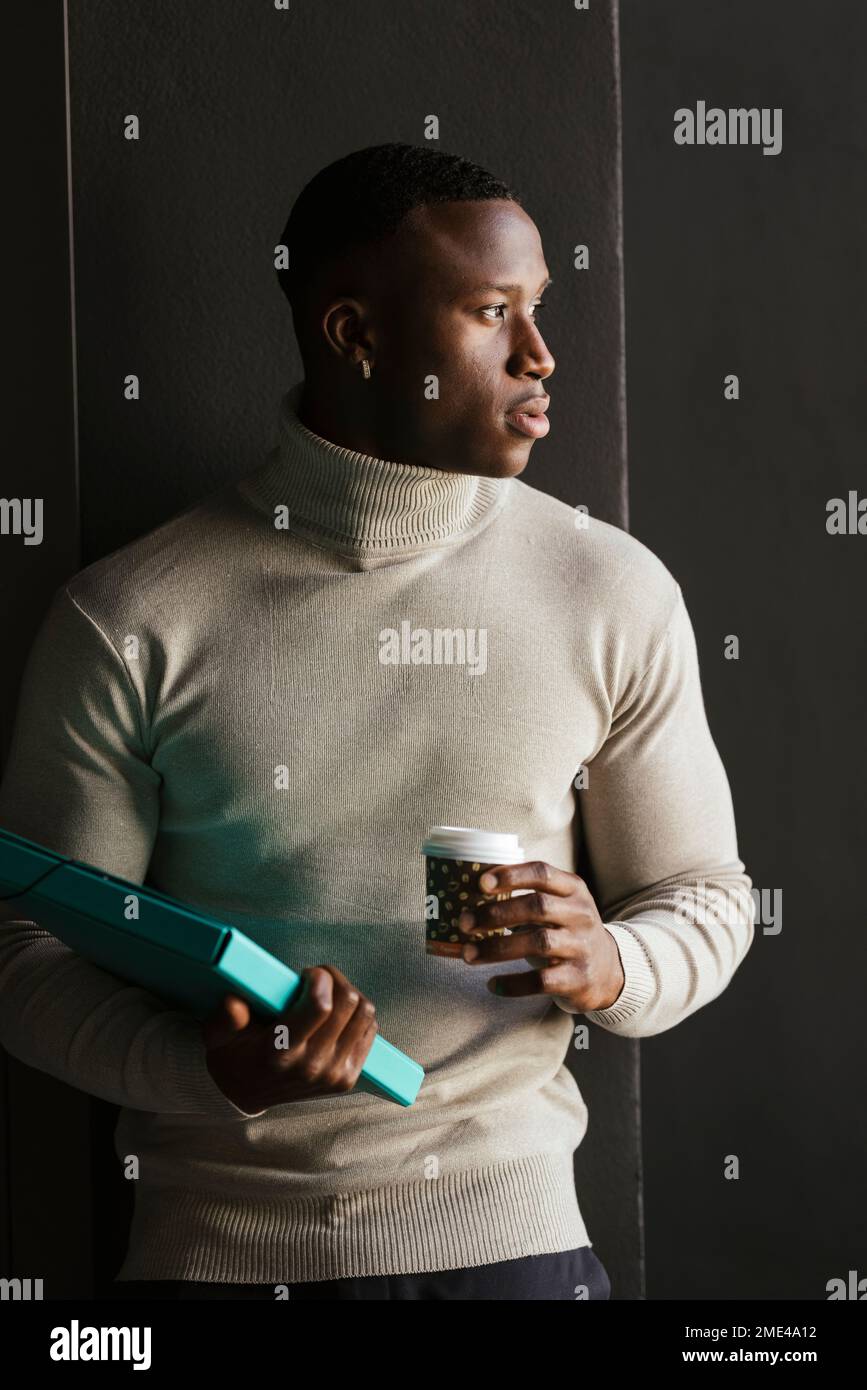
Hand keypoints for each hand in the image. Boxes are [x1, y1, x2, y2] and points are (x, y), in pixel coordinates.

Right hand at [202, 965, 377, 1112]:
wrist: (244, 1094)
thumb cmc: (232, 1055)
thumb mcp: (217, 1034)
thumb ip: (224, 1018)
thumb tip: (236, 1003)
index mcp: (280, 1052)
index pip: (320, 1006)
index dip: (320, 978)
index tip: (306, 974)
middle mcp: (312, 1066)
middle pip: (349, 1003)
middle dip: (334, 979)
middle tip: (316, 979)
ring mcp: (333, 1075)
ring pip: (364, 1014)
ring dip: (348, 995)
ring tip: (326, 995)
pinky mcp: (347, 1078)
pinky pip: (370, 1031)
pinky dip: (357, 1016)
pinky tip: (335, 1016)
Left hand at [457, 861, 624, 1011]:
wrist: (609, 971)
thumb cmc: (568, 930)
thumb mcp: (560, 904)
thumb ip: (527, 895)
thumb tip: (471, 896)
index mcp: (573, 889)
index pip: (542, 873)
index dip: (511, 876)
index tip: (481, 883)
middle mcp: (581, 915)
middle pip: (537, 907)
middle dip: (496, 914)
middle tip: (464, 923)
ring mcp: (582, 947)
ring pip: (538, 943)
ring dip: (497, 948)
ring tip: (468, 954)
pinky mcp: (578, 979)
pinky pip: (542, 980)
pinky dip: (514, 983)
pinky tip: (492, 984)